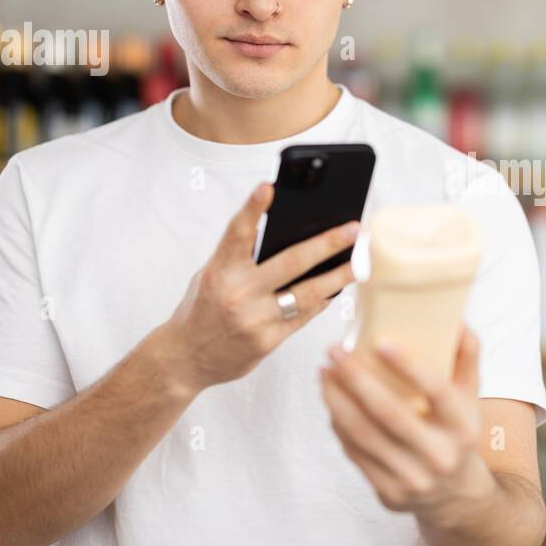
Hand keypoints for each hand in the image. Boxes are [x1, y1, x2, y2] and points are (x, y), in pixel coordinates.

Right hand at [164, 181, 359, 392]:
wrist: (185, 358)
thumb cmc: (202, 309)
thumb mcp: (212, 276)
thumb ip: (241, 257)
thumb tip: (285, 234)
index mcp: (220, 272)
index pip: (238, 234)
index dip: (252, 209)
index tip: (268, 186)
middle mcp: (238, 294)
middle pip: (291, 262)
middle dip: (327, 243)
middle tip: (354, 229)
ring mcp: (254, 320)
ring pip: (307, 293)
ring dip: (338, 277)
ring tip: (360, 263)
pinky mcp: (267, 341)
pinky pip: (303, 316)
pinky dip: (321, 301)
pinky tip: (336, 289)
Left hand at [319, 327, 495, 518]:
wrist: (456, 495)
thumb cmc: (457, 432)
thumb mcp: (471, 397)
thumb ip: (465, 356)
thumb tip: (455, 318)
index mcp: (463, 426)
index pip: (436, 390)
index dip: (408, 365)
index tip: (380, 340)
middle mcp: (440, 455)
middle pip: (390, 413)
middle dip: (356, 378)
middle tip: (334, 350)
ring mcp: (412, 477)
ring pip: (364, 434)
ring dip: (337, 400)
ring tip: (324, 371)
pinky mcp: (389, 492)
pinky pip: (355, 453)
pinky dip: (339, 424)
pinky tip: (330, 401)